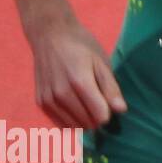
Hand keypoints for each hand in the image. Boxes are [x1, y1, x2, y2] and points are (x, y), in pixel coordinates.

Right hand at [27, 9, 126, 129]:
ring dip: (85, 119)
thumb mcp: (102, 62)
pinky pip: (61, 124)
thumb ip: (111, 88)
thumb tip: (121, 110)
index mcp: (79, 83)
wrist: (50, 36)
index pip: (101, 116)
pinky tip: (76, 105)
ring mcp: (48, 100)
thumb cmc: (81, 46)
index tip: (109, 100)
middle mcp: (61, 94)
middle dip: (98, 116)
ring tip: (87, 100)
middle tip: (99, 98)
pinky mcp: (41, 103)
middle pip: (88, 123)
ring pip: (75, 126)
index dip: (110, 111)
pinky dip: (72, 119)